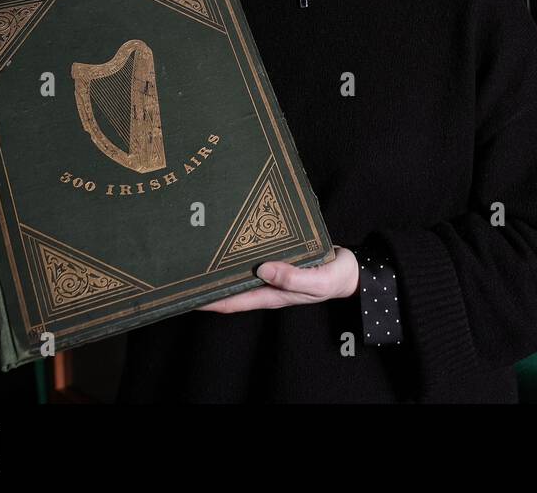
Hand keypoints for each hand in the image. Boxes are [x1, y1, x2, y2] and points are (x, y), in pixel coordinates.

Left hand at [198, 245, 359, 312]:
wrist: (353, 271)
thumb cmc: (336, 278)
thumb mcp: (318, 281)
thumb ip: (293, 278)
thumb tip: (263, 269)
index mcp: (272, 295)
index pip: (232, 301)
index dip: (208, 299)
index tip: (185, 293)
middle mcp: (267, 284)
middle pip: (231, 285)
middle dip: (209, 280)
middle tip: (184, 264)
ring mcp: (273, 271)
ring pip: (241, 268)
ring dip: (223, 262)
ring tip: (201, 247)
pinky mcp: (280, 257)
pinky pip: (256, 254)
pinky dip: (242, 248)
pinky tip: (233, 234)